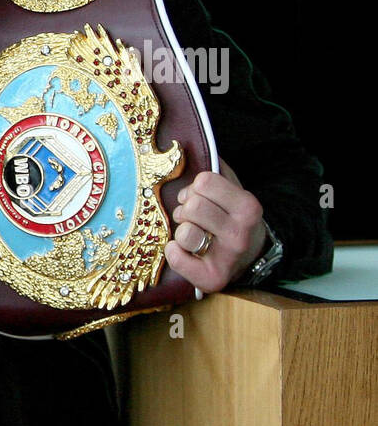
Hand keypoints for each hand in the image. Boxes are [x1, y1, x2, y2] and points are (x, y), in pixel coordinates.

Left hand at [164, 163, 267, 293]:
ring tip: (193, 234)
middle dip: (186, 209)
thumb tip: (195, 147)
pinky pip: (176, 257)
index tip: (199, 197)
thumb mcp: (233, 191)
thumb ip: (218, 170)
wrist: (251, 256)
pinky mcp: (212, 279)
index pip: (204, 182)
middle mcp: (240, 234)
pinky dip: (173, 252)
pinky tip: (185, 251)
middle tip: (193, 218)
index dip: (195, 188)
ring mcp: (227, 258)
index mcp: (247, 207)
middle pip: (192, 207)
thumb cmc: (233, 218)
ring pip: (184, 233)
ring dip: (181, 231)